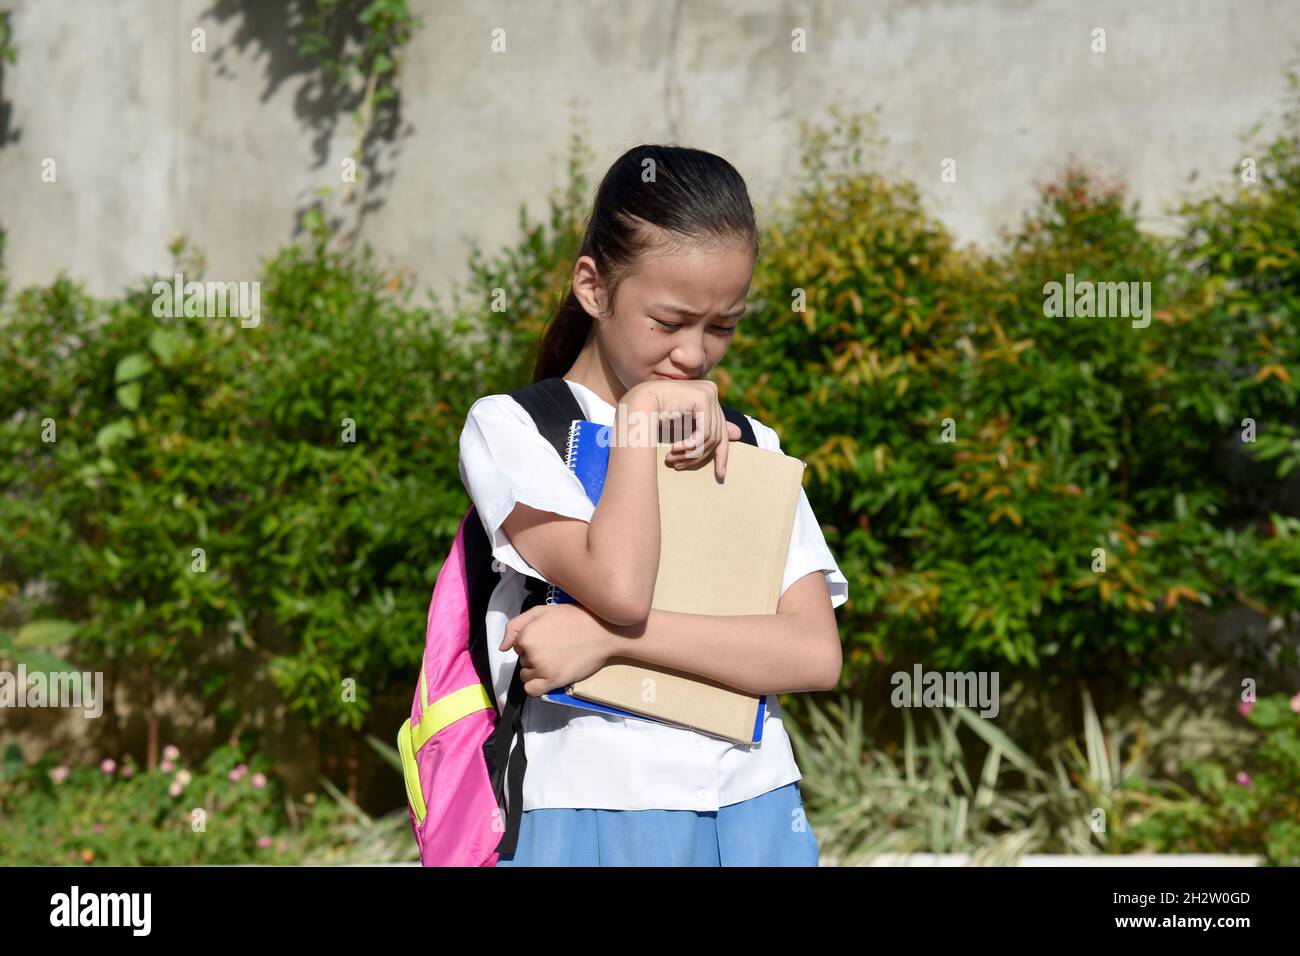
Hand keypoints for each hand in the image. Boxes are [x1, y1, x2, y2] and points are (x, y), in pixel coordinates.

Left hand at [500, 602, 611, 696]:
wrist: (602, 631)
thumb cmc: (574, 617)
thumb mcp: (542, 611)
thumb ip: (517, 625)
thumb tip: (503, 647)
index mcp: (527, 635)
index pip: (517, 645)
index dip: (531, 641)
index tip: (547, 636)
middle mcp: (532, 654)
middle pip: (523, 660)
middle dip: (534, 655)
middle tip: (555, 646)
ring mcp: (543, 669)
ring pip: (526, 675)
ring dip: (536, 670)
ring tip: (555, 659)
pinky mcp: (554, 681)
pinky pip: (532, 690)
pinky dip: (536, 686)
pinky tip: (547, 676)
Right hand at [626, 379, 742, 480]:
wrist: (637, 405)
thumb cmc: (657, 416)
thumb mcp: (686, 427)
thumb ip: (708, 430)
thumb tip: (739, 433)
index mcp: (709, 396)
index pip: (720, 431)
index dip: (721, 455)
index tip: (720, 475)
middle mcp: (712, 391)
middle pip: (717, 435)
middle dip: (699, 456)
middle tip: (679, 466)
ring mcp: (709, 393)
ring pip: (711, 437)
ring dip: (690, 453)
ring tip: (672, 458)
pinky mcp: (703, 398)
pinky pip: (704, 433)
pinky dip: (690, 445)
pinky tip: (675, 448)